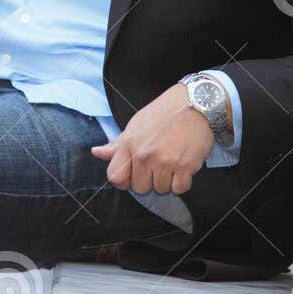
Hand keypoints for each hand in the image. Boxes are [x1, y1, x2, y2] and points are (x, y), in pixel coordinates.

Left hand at [90, 84, 212, 195]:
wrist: (195, 103)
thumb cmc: (165, 112)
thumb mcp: (136, 124)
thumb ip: (117, 143)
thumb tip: (97, 152)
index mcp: (129, 143)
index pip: (115, 176)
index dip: (123, 180)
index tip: (132, 176)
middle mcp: (144, 155)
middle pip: (140, 188)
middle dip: (148, 180)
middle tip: (157, 164)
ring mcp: (165, 162)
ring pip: (160, 189)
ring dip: (166, 180)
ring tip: (171, 162)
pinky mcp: (185, 167)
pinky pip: (179, 189)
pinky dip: (182, 182)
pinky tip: (182, 167)